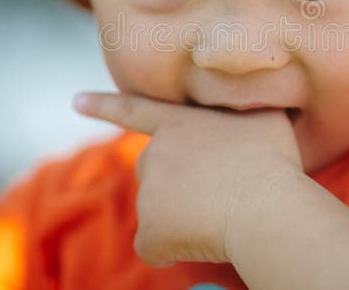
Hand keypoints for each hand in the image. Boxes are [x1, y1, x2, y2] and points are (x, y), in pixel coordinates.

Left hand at [72, 91, 302, 267]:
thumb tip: (245, 107)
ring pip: (162, 210)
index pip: (133, 110)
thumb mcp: (262, 116)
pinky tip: (206, 240)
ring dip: (185, 215)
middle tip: (220, 192)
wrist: (265, 204)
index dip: (104, 105)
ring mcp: (149, 192)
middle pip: (158, 171)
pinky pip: (158, 246)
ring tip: (223, 214)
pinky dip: (176, 249)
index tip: (75, 101)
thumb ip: (242, 107)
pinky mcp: (150, 230)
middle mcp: (155, 153)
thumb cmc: (272, 161)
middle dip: (180, 183)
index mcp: (177, 124)